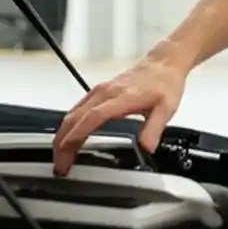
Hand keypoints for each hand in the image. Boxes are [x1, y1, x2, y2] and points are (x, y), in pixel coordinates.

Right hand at [52, 50, 188, 175]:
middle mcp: (105, 93)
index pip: (92, 117)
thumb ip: (155, 129)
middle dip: (62, 143)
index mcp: (121, 97)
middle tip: (60, 166)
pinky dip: (68, 126)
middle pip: (74, 117)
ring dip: (62, 136)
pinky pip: (76, 109)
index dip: (77, 135)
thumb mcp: (167, 108)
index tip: (67, 153)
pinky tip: (68, 138)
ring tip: (61, 158)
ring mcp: (99, 91)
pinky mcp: (98, 91)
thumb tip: (147, 147)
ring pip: (71, 114)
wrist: (163, 63)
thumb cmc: (165, 83)